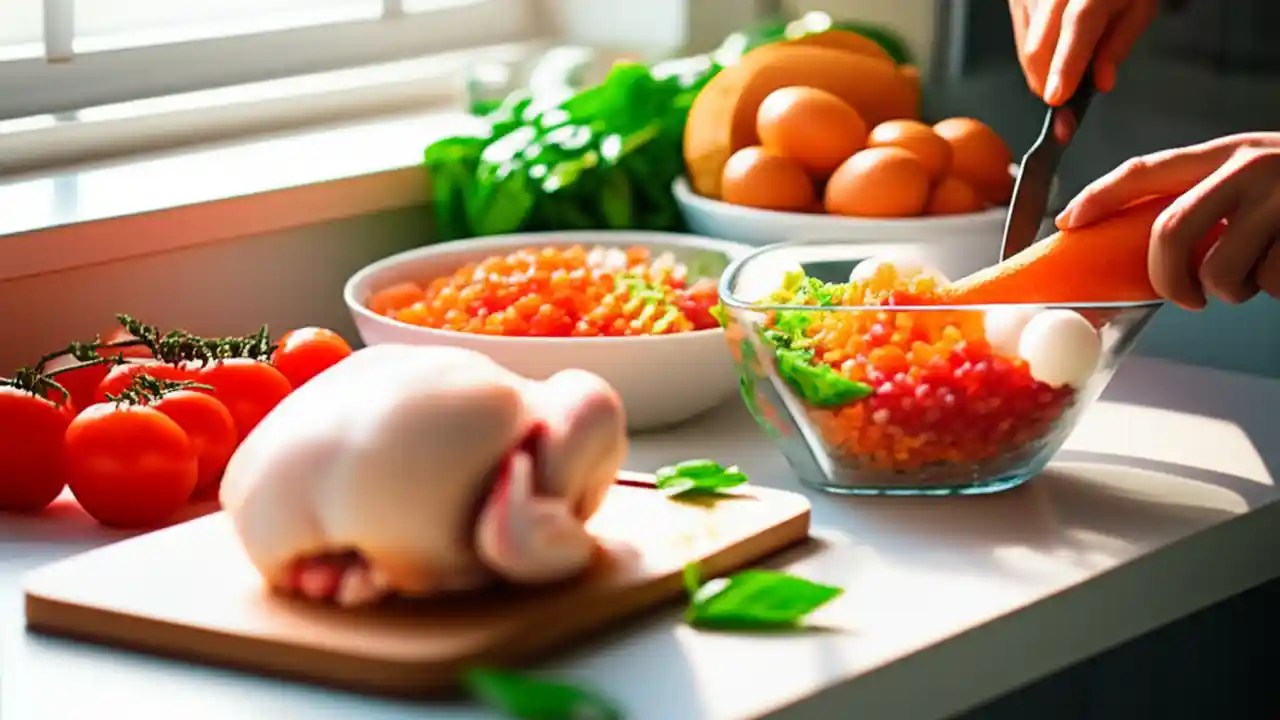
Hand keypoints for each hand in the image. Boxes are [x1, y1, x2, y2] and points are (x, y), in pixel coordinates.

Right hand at [1008, 0, 1159, 104]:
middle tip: (1064, 95)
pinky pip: (1020, 35)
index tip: (1057, 97)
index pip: (1077, 24)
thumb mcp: (1140, 6)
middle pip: (1038, 45)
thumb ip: (1119, 43)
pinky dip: (1036, 51)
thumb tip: (1101, 81)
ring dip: (1043, 67)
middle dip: (1046, 80)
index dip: (1065, 64)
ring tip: (1068, 59)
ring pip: (1026, 45)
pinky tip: (1054, 43)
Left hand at [1056, 132, 1279, 308]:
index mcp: (1229, 153)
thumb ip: (1209, 201)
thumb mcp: (1255, 183)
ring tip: (1255, 277)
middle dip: (1167, 278)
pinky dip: (1276, 288)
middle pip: (1169, 230)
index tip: (1068, 221)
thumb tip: (1150, 252)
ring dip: (1230, 291)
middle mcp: (1251, 165)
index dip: (1101, 196)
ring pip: (1219, 270)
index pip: (1149, 170)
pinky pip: (1269, 282)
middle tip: (1184, 298)